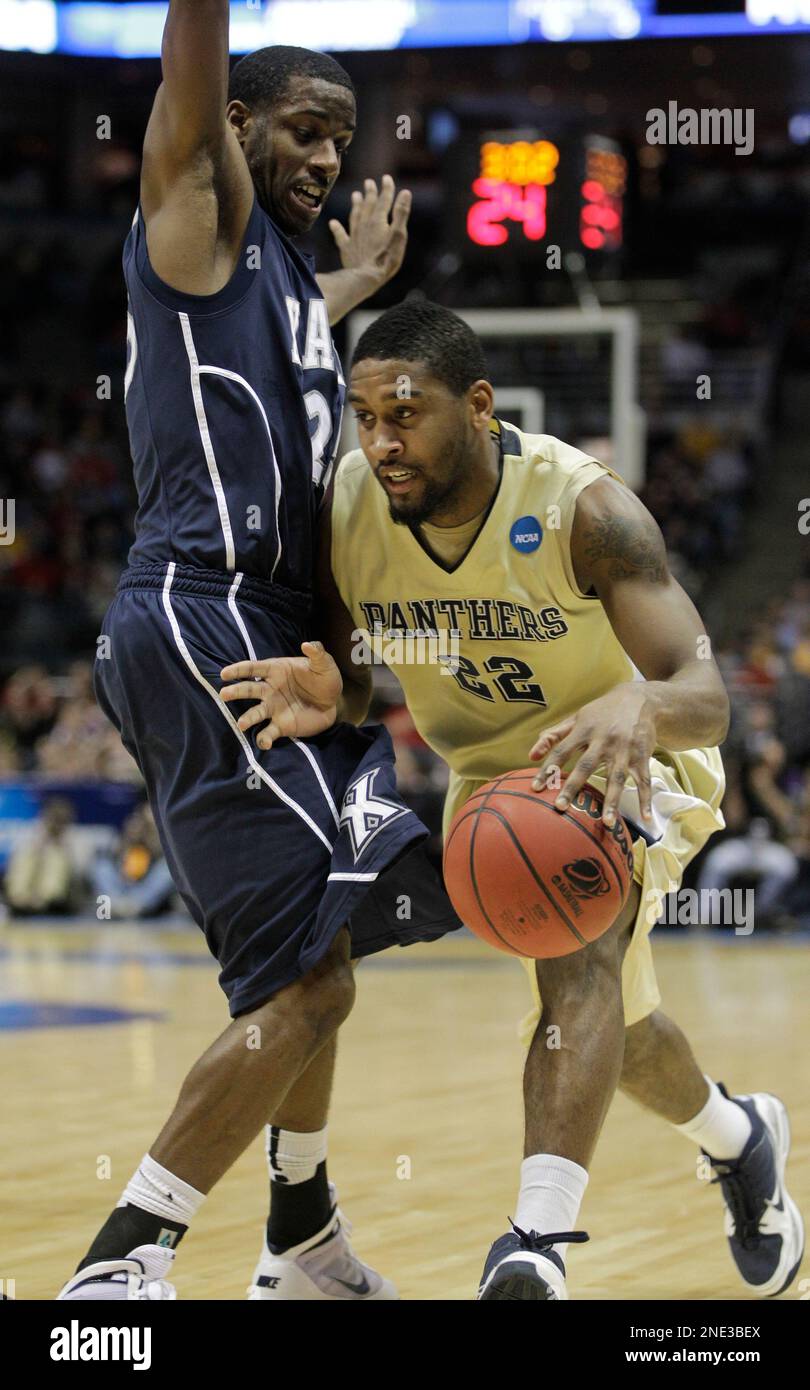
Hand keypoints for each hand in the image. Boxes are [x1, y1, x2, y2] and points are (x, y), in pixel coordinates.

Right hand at [220, 642, 341, 749]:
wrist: (334, 703)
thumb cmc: (325, 680)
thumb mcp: (324, 664)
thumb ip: (317, 653)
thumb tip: (308, 644)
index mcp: (276, 671)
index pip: (253, 668)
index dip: (238, 669)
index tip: (224, 673)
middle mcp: (270, 690)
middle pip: (249, 689)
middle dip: (236, 692)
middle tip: (224, 694)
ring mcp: (274, 708)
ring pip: (255, 713)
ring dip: (247, 718)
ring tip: (241, 724)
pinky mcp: (281, 726)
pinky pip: (268, 733)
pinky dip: (264, 739)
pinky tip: (264, 743)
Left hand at [328, 175, 410, 288]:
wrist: (365, 277)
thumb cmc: (385, 258)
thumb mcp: (399, 235)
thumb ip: (401, 213)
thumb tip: (406, 192)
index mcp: (378, 220)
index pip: (384, 200)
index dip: (386, 189)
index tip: (386, 178)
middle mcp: (364, 224)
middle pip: (368, 205)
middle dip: (369, 193)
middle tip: (368, 182)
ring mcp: (354, 236)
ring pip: (354, 216)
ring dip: (355, 205)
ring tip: (355, 195)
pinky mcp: (347, 249)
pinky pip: (341, 236)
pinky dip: (337, 229)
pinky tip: (332, 223)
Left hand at [529, 684, 656, 826]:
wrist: (640, 699)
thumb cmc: (602, 712)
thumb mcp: (578, 717)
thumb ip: (554, 735)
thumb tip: (530, 755)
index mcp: (584, 730)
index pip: (561, 751)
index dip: (547, 768)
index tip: (535, 788)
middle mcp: (603, 740)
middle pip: (586, 766)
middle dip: (573, 786)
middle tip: (560, 807)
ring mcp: (624, 749)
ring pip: (617, 778)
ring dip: (612, 801)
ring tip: (606, 822)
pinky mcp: (642, 756)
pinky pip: (644, 780)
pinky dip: (645, 799)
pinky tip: (645, 818)